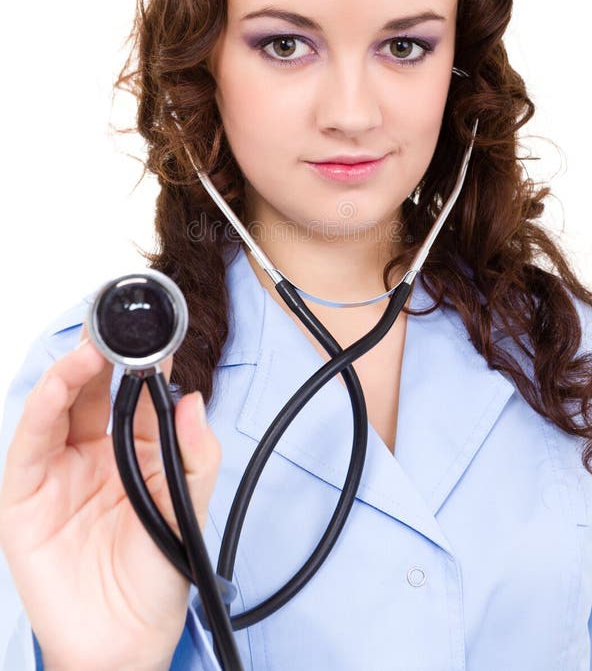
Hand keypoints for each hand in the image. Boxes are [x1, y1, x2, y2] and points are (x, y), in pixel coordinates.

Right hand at [0, 332, 220, 670]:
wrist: (125, 643)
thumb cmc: (157, 578)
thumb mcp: (189, 509)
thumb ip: (195, 454)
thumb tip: (192, 399)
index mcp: (133, 451)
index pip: (134, 393)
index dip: (144, 360)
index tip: (159, 327)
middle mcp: (93, 453)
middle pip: (92, 390)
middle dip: (103, 353)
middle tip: (117, 323)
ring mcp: (58, 472)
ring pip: (58, 408)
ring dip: (70, 373)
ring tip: (91, 348)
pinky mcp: (27, 497)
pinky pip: (30, 445)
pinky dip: (41, 411)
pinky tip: (57, 386)